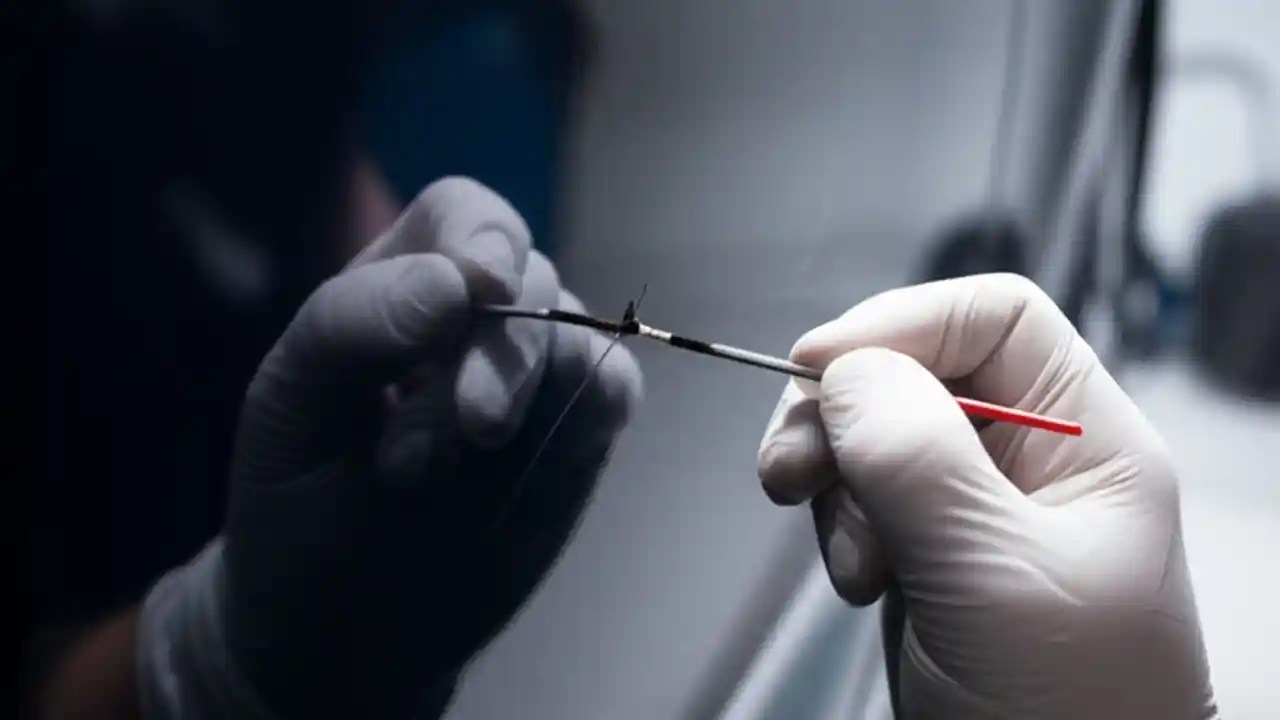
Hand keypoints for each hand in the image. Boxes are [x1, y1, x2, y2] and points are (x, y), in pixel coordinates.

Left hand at [138, 177, 641, 718]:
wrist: (341, 635)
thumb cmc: (298, 511)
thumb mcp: (290, 415)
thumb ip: (351, 327)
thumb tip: (457, 281)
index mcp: (393, 290)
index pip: (459, 215)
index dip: (480, 236)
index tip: (478, 290)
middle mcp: (469, 322)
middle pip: (527, 273)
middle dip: (497, 347)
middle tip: (452, 435)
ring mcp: (527, 379)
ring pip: (574, 329)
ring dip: (530, 383)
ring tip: (465, 461)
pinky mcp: (571, 437)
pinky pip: (613, 388)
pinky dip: (600, 400)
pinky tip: (559, 446)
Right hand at [758, 274, 1215, 718]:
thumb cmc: (1070, 708)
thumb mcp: (996, 575)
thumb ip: (919, 461)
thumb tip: (844, 369)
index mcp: (1085, 442)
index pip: (992, 318)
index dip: (902, 323)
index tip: (818, 367)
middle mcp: (1028, 462)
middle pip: (913, 371)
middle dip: (842, 413)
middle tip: (793, 469)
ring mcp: (972, 509)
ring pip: (871, 437)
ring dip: (837, 487)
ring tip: (856, 564)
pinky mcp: (926, 553)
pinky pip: (859, 500)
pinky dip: (840, 530)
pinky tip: (865, 584)